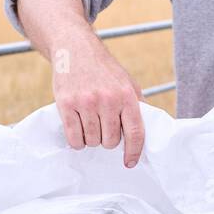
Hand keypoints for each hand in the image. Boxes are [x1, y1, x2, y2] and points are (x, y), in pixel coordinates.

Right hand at [53, 37, 145, 166]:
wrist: (77, 50)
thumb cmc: (105, 70)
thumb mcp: (127, 83)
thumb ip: (137, 105)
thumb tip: (147, 131)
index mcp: (127, 96)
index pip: (135, 132)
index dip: (134, 151)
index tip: (130, 163)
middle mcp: (108, 100)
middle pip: (110, 141)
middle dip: (108, 140)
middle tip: (104, 129)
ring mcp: (86, 103)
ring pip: (92, 141)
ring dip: (91, 140)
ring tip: (91, 126)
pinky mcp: (66, 104)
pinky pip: (74, 138)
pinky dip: (77, 141)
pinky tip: (79, 132)